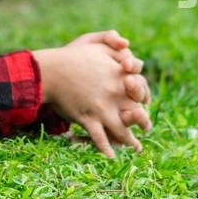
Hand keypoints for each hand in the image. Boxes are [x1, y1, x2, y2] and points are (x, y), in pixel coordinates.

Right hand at [34, 35, 151, 158]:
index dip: (144, 98)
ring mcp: (102, 109)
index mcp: (119, 76)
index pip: (140, 90)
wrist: (50, 71)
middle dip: (143, 123)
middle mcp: (115, 94)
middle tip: (147, 129)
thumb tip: (128, 47)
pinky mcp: (88, 119)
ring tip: (136, 148)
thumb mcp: (95, 42)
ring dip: (130, 141)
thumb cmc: (72, 55)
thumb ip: (114, 42)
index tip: (145, 103)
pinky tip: (112, 156)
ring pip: (121, 130)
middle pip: (135, 112)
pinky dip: (106, 148)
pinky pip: (100, 138)